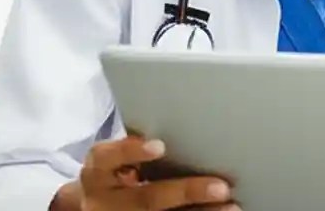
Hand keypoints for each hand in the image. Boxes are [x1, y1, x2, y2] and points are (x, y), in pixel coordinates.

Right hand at [53, 135, 239, 210]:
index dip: (132, 151)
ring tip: (230, 206)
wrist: (94, 204)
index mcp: (98, 170)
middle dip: (185, 192)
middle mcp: (103, 199)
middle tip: (220, 186)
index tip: (160, 145)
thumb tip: (189, 122)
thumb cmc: (116, 168)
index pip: (108, 157)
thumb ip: (137, 146)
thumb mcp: (115, 156)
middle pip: (145, 198)